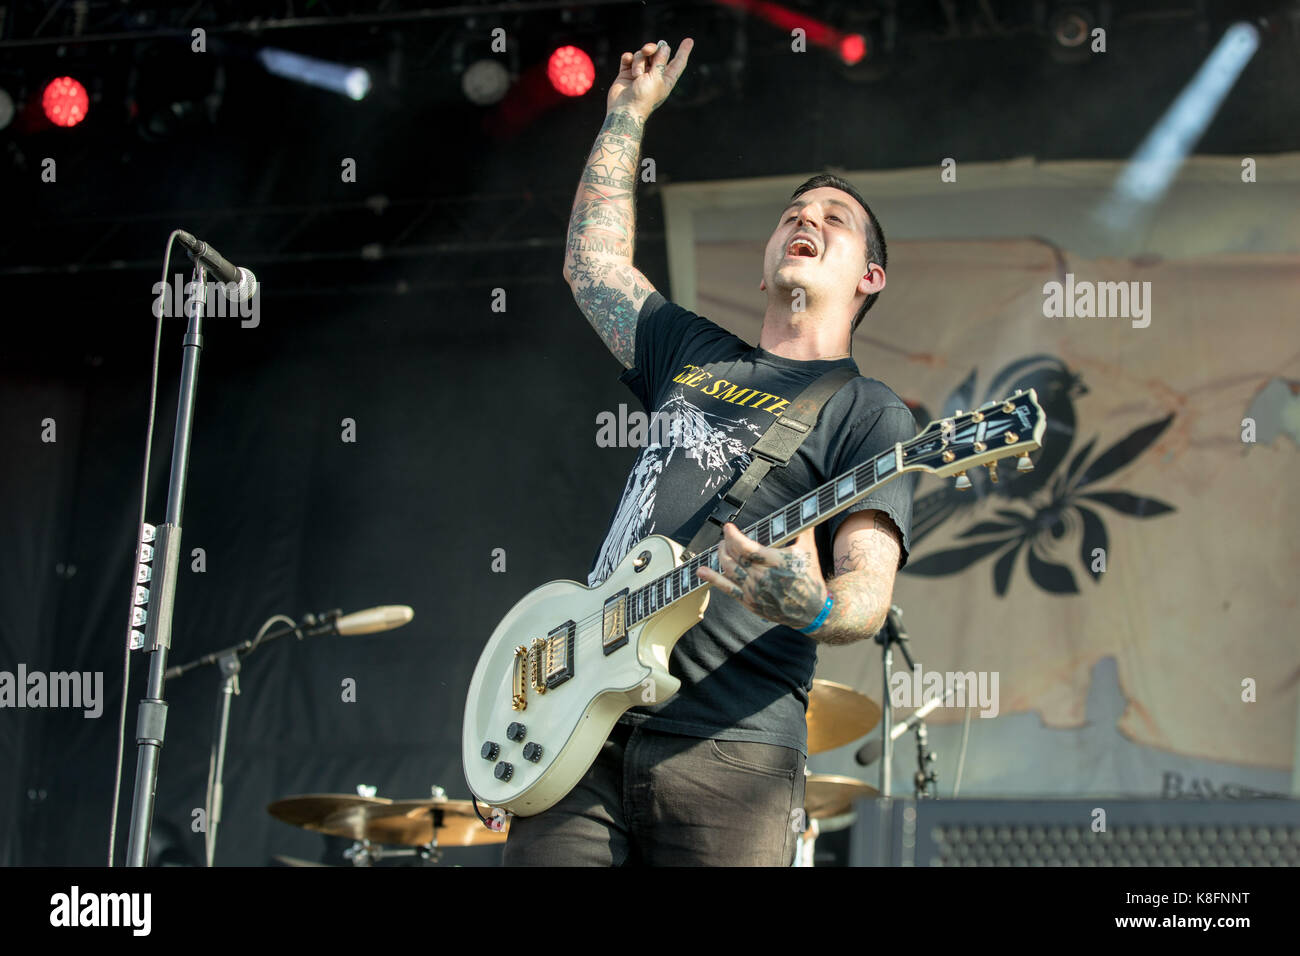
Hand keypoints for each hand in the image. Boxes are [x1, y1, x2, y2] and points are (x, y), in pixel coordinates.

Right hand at [606, 38, 693, 117]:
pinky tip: (627, 61)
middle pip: (657, 53)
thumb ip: (661, 61)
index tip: (689, 41)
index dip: (683, 51)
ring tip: (636, 74)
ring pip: (642, 55)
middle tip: (648, 51)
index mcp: (666, 79)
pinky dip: (628, 58)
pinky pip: (629, 58)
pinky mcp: (627, 73)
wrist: (624, 110)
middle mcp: (654, 75)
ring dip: (639, 61)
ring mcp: (640, 73)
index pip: (677, 62)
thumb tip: (664, 47)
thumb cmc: (643, 97)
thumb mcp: (656, 79)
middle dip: (652, 49)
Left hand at [695, 523, 828, 629]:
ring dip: (720, 555)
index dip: (733, 536)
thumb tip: (804, 507)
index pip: (746, 547)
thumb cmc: (810, 578)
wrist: (812, 611)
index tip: (728, 527)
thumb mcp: (809, 550)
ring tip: (721, 547)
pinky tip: (701, 571)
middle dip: (726, 543)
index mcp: (776, 562)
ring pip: (728, 569)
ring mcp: (754, 591)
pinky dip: (712, 578)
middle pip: (734, 556)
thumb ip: (803, 528)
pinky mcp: (749, 602)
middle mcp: (762, 577)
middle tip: (726, 536)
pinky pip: (726, 588)